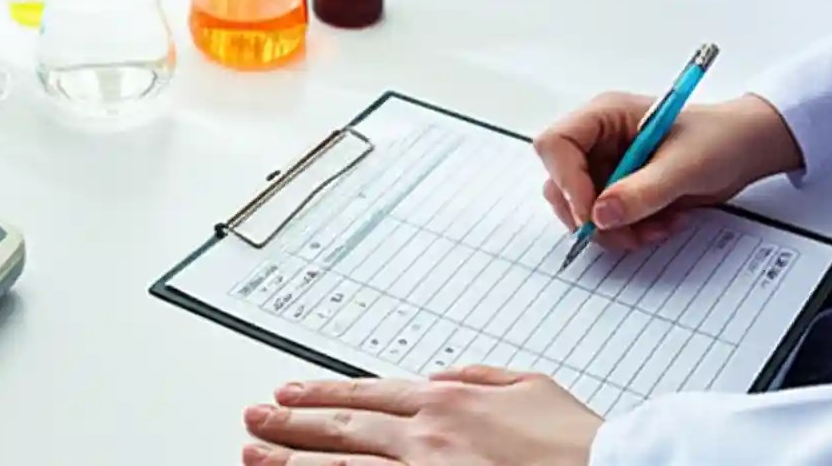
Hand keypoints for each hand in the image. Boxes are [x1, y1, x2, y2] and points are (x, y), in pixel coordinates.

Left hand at [241, 365, 601, 465]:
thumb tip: (440, 374)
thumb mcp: (528, 385)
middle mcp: (427, 437)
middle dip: (291, 424)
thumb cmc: (579, 441)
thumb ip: (476, 377)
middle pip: (342, 428)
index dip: (321, 393)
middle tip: (252, 419)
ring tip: (253, 455)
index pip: (366, 393)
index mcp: (448, 400)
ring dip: (292, 462)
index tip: (287, 392)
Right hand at [533, 92, 800, 250]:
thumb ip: (643, 191)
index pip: (556, 144)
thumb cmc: (721, 140)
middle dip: (590, 216)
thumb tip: (600, 216)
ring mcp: (604, 165)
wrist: (748, 150)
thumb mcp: (686, 166)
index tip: (593, 215)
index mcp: (604, 116)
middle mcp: (596, 140)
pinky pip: (603, 220)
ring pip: (580, 208)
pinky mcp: (616, 189)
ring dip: (614, 229)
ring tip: (655, 228)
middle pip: (559, 182)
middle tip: (625, 233)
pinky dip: (629, 231)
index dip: (566, 181)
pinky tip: (661, 223)